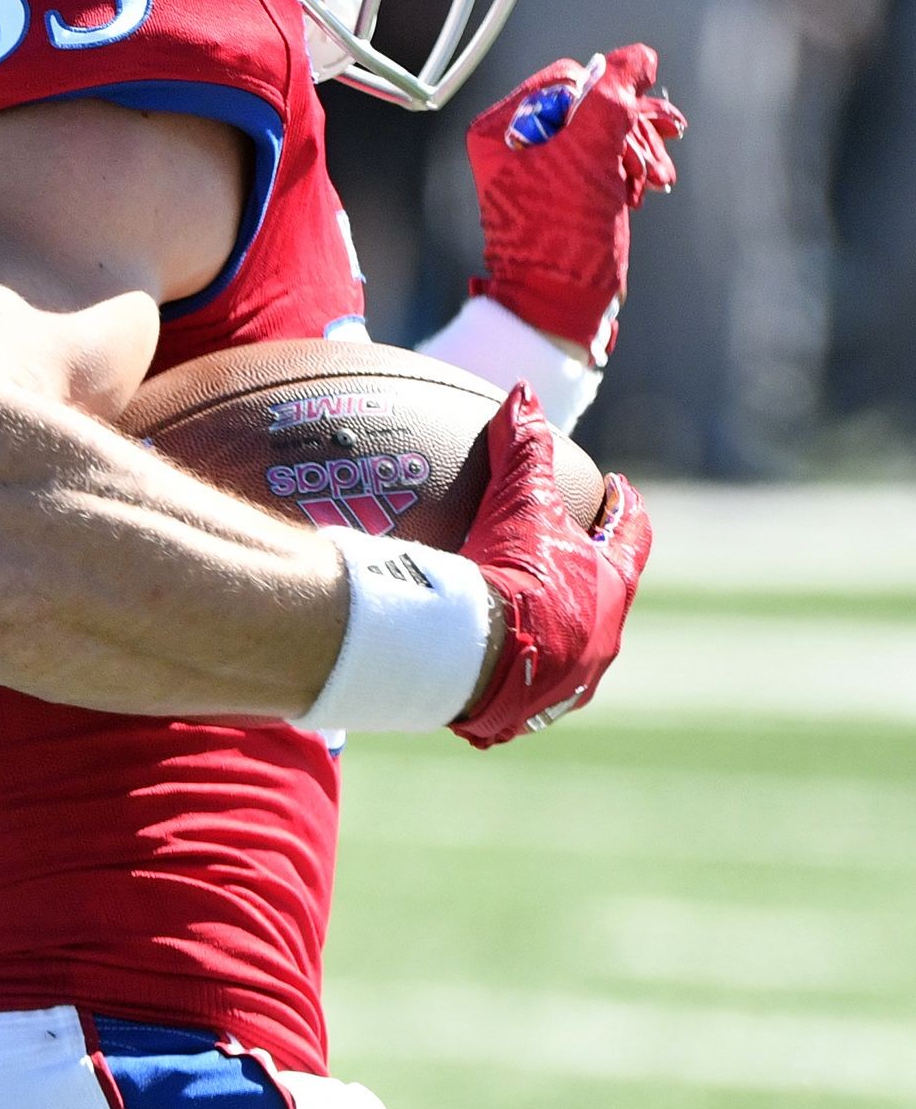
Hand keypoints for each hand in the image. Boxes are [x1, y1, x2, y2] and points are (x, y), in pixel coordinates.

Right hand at [453, 386, 651, 747]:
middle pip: (608, 598)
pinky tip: (489, 669)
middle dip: (594, 577)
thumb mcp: (519, 502)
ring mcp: (570, 682)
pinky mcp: (528, 713)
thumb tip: (525, 394)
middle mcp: (602, 639)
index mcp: (611, 588)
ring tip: (527, 620)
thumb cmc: (513, 575)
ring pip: (573, 651)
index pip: (632, 540)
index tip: (619, 492)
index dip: (625, 512)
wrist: (477, 655)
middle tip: (573, 556)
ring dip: (558, 633)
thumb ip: (524, 448)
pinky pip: (527, 691)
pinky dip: (516, 676)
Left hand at [465, 45, 684, 362]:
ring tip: (655, 181)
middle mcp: (513, 142)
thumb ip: (612, 98)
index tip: (639, 128)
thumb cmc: (564, 238)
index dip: (611, 100)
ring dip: (638, 150)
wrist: (563, 301)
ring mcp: (540, 164)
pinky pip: (607, 155)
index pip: (569, 79)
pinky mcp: (566, 185)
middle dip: (631, 129)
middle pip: (592, 103)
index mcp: (500, 130)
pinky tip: (645, 188)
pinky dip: (632, 167)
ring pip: (605, 129)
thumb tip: (638, 55)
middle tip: (658, 159)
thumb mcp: (590, 156)